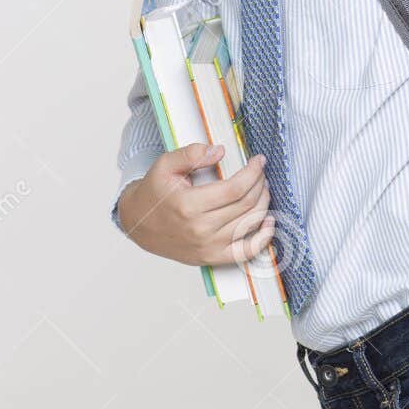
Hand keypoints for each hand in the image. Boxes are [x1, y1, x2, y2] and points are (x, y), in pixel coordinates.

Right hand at [117, 142, 275, 267]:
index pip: (235, 188)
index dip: (253, 172)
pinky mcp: (212, 258)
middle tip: (260, 173)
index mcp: (189, 205)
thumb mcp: (165, 165)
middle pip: (246, 204)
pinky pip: (247, 252)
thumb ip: (191, 154)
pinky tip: (269, 222)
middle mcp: (200, 230)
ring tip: (262, 189)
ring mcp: (208, 247)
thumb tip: (219, 151)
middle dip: (260, 184)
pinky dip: (263, 238)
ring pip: (250, 224)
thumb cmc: (154, 194)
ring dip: (264, 203)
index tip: (259, 161)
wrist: (139, 225)